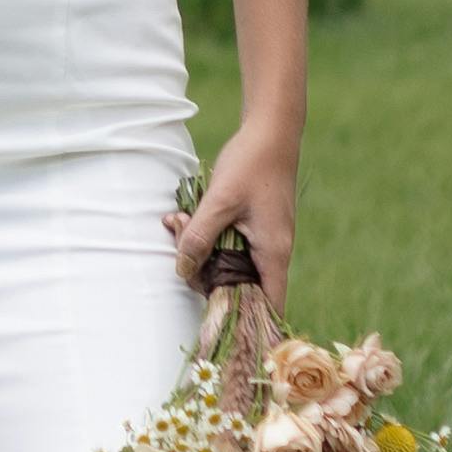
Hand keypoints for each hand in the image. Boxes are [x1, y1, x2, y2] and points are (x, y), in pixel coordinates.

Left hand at [170, 129, 295, 309]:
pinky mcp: (255, 227)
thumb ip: (199, 238)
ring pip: (228, 263)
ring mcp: (264, 240)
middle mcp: (273, 253)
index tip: (215, 321)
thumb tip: (182, 272)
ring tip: (178, 220)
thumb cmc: (251, 164)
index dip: (246, 321)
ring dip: (200, 249)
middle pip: (238, 286)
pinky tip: (185, 215)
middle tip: (179, 239)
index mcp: (273, 254)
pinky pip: (227, 243)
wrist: (271, 130)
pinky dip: (206, 234)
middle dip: (203, 272)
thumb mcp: (219, 201)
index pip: (267, 307)